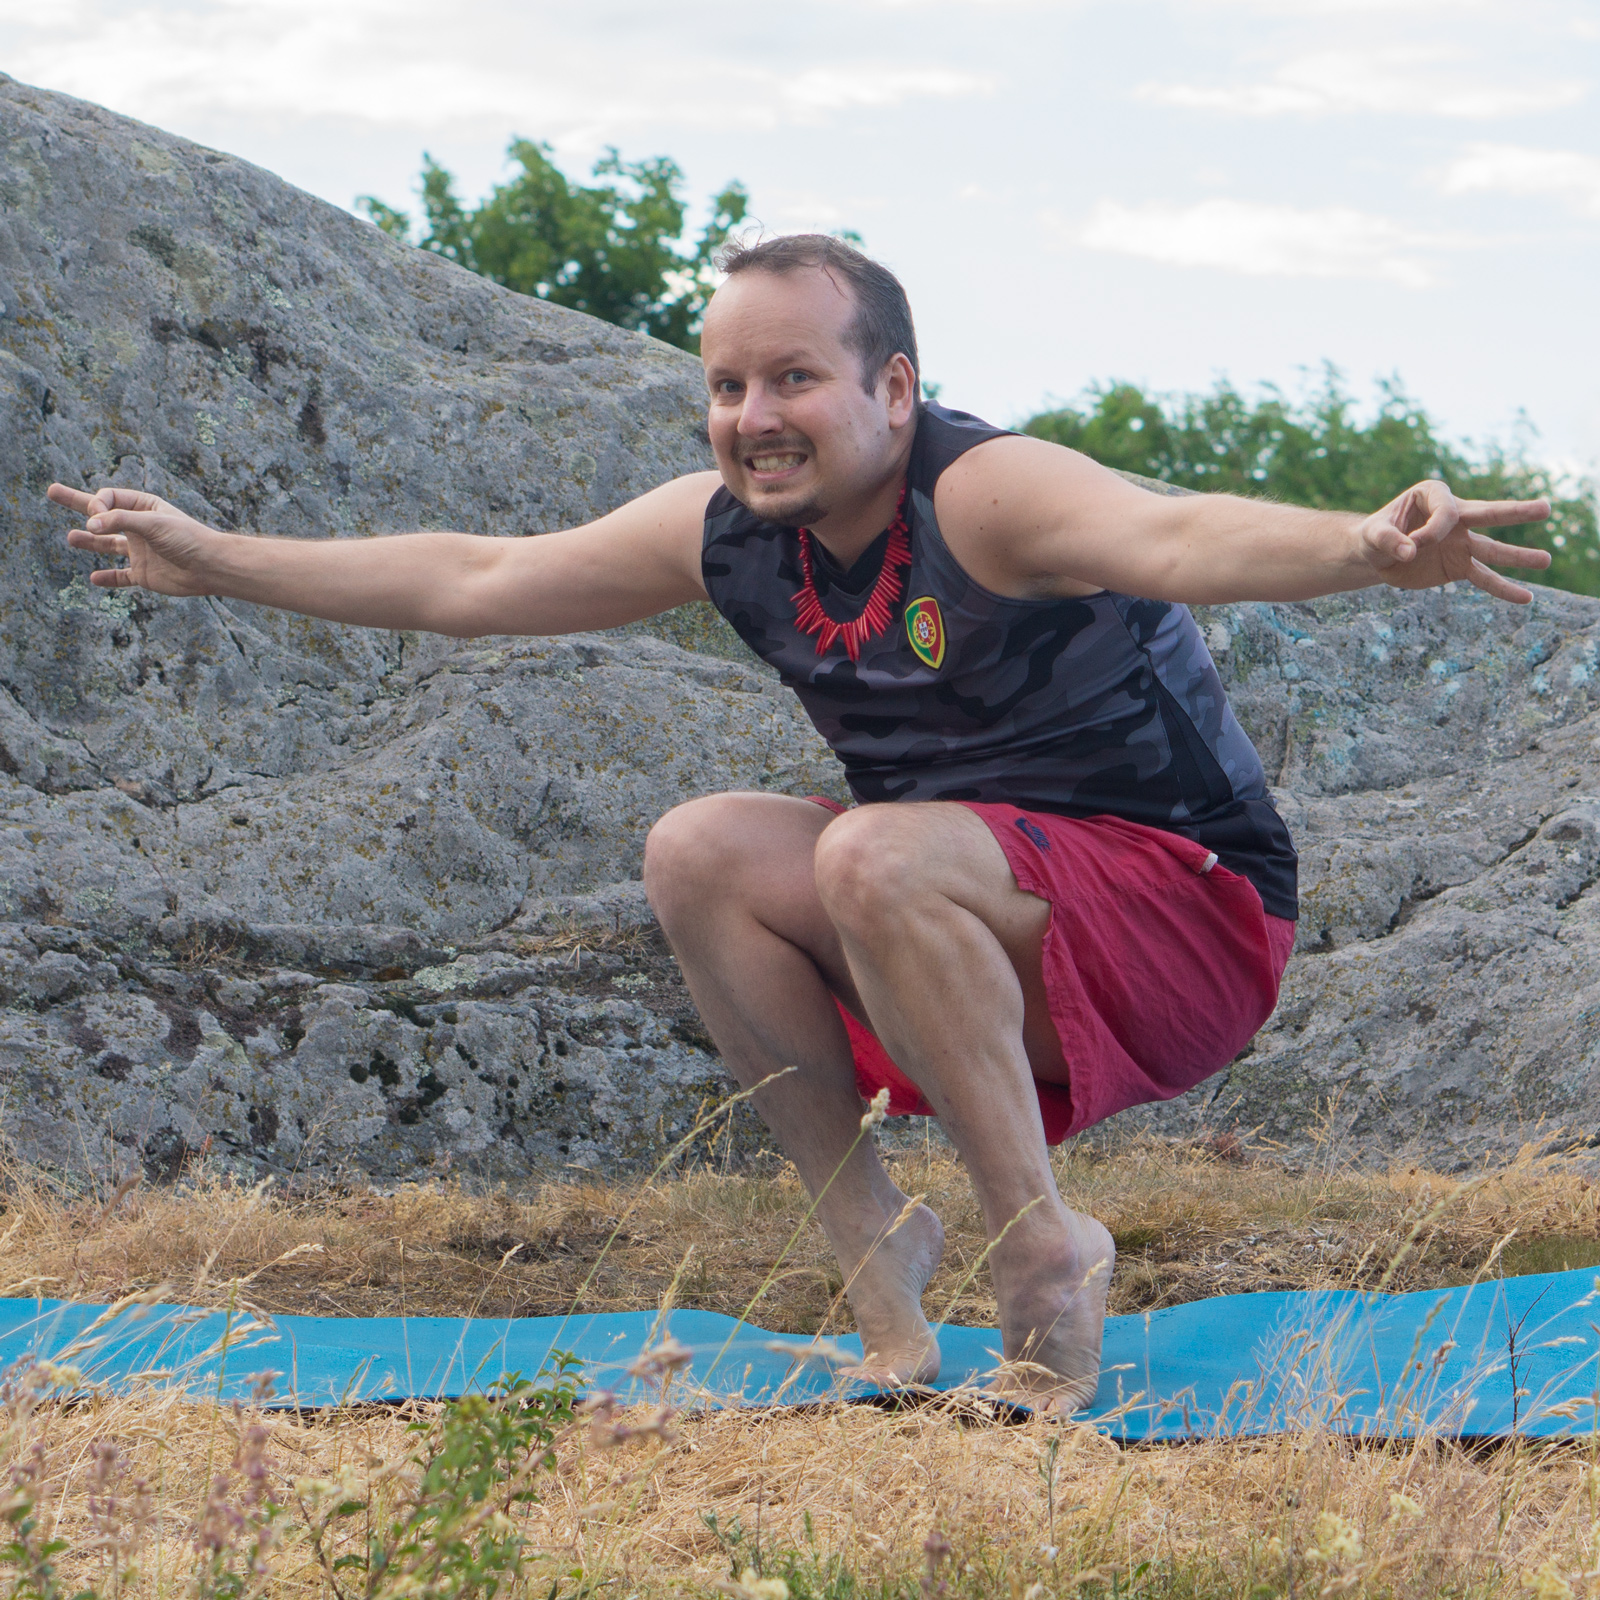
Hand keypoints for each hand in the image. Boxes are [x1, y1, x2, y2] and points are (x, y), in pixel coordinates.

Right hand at [47, 483, 223, 595]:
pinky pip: (121, 576)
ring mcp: (140, 551)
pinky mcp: (143, 574)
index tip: (95, 516)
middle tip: (52, 491)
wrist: (211, 568)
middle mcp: (139, 528)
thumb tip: (89, 525)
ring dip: (89, 541)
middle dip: (77, 503)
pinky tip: (94, 579)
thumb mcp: (153, 523)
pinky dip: (108, 578)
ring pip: (107, 545)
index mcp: (144, 508)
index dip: (95, 504)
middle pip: (101, 514)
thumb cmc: (187, 539)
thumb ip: (119, 520)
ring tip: (71, 538)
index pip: (108, 498)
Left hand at [1357, 480, 1551, 602]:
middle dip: (1515, 512)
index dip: (1431, 532)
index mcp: (1434, 495)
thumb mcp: (1372, 534)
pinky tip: (1525, 598)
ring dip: (1518, 556)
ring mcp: (1461, 541)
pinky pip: (1483, 577)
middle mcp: (1454, 515)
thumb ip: (1388, 539)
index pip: (1448, 512)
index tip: (1410, 546)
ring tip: (1547, 560)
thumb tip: (1409, 552)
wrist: (1375, 554)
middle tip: (1545, 508)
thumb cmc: (1374, 535)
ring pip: (1493, 549)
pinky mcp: (1459, 565)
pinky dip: (1502, 588)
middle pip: (1489, 514)